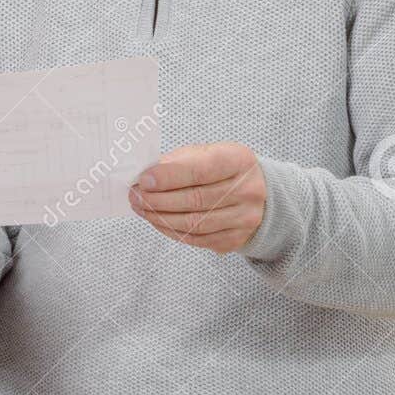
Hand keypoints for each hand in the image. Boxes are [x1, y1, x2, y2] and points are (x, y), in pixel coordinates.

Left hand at [129, 142, 266, 252]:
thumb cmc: (224, 169)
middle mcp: (247, 191)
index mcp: (239, 161)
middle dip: (158, 199)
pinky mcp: (235, 239)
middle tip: (135, 196)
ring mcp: (244, 218)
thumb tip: (146, 176)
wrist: (259, 192)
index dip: (169, 176)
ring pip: (194, 224)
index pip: (201, 170)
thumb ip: (179, 162)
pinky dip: (172, 231)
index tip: (144, 180)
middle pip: (195, 200)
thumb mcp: (207, 154)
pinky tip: (157, 221)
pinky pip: (197, 240)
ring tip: (142, 209)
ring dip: (161, 218)